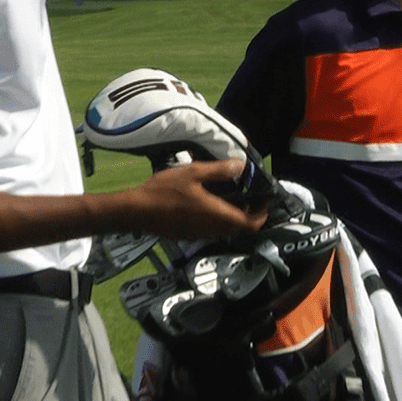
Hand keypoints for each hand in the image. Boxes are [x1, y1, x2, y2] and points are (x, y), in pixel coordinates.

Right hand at [128, 159, 267, 239]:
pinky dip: (218, 218)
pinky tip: (209, 201)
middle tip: (249, 194)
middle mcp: (212, 229)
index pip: (251, 223)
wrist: (137, 211)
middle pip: (240, 226)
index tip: (264, 200)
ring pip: (226, 229)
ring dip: (233, 215)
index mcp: (217, 215)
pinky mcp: (190, 234)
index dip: (263, 213)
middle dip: (249, 212)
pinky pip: (212, 229)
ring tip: (230, 195)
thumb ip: (220, 170)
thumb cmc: (163, 192)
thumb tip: (241, 166)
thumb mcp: (194, 173)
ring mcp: (200, 234)